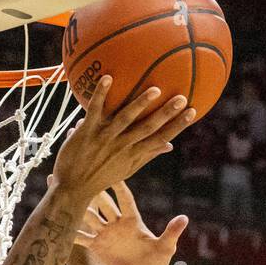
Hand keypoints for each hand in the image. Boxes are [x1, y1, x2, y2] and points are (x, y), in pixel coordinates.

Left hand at [51, 77, 195, 200]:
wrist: (72, 187)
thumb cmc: (101, 176)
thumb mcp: (127, 169)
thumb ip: (147, 155)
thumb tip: (169, 146)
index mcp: (133, 154)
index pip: (160, 138)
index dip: (177, 125)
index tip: (193, 111)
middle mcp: (122, 146)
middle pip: (148, 128)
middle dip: (166, 113)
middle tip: (182, 98)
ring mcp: (105, 138)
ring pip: (125, 118)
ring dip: (140, 104)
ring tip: (155, 89)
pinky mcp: (87, 131)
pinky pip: (95, 109)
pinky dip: (101, 94)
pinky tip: (108, 77)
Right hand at [69, 183, 188, 264]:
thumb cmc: (158, 261)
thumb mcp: (166, 247)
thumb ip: (172, 232)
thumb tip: (184, 218)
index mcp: (133, 220)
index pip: (124, 198)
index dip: (118, 185)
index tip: (110, 169)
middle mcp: (117, 223)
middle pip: (102, 203)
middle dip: (92, 189)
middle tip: (81, 173)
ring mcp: (105, 233)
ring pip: (88, 216)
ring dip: (76, 205)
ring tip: (63, 192)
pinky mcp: (97, 246)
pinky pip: (81, 237)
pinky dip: (70, 231)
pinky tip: (57, 222)